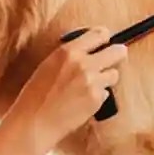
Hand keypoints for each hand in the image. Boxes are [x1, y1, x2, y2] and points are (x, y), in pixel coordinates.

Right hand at [4, 27, 126, 152]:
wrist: (35, 120)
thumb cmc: (36, 95)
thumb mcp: (49, 64)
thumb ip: (70, 55)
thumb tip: (89, 50)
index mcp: (68, 51)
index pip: (99, 34)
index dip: (104, 37)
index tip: (105, 41)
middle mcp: (83, 64)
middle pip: (118, 51)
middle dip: (116, 54)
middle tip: (114, 57)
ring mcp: (92, 82)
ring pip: (114, 74)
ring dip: (106, 78)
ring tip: (91, 84)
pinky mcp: (97, 99)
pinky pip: (107, 93)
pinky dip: (99, 96)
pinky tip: (84, 100)